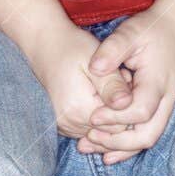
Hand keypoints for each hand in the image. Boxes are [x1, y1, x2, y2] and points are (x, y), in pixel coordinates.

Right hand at [28, 24, 134, 140]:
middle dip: (118, 108)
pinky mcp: (63, 125)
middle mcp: (69, 124)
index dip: (128, 103)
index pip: (119, 124)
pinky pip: (89, 128)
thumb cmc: (72, 48)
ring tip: (103, 85)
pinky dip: (96, 114)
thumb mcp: (96, 62)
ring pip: (100, 130)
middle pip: (110, 129)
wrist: (46, 45)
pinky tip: (94, 94)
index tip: (123, 78)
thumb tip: (127, 104)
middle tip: (115, 79)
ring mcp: (64, 127)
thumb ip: (113, 86)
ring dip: (107, 112)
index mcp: (78, 110)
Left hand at [78, 7, 174, 163]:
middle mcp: (165, 100)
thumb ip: (113, 49)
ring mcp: (164, 107)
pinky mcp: (158, 110)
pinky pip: (145, 134)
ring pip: (147, 138)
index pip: (140, 110)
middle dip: (118, 142)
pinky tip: (105, 153)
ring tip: (90, 149)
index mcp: (158, 82)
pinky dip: (126, 146)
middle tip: (90, 137)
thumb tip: (95, 68)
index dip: (116, 118)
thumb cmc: (152, 30)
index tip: (93, 117)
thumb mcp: (130, 32)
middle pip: (147, 134)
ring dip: (120, 149)